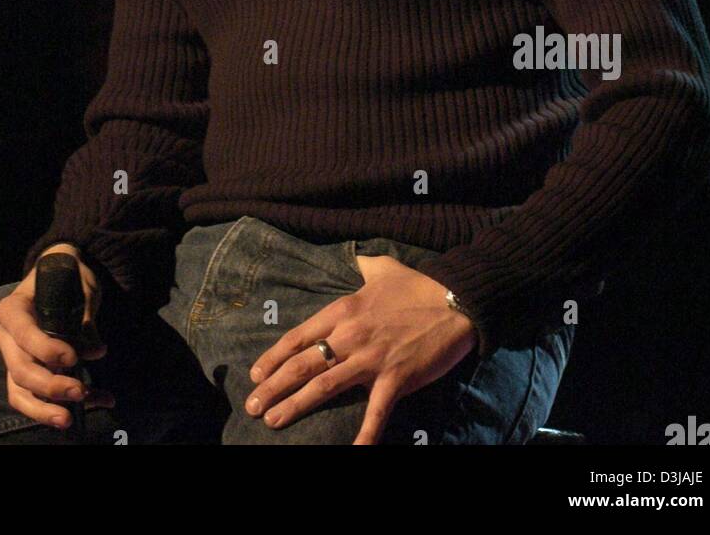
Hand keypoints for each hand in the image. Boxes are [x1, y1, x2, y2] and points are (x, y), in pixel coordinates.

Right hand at [0, 244, 116, 428]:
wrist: (63, 275)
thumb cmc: (67, 277)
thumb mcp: (80, 289)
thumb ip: (84, 321)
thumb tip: (96, 350)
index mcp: (13, 309)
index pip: (23, 334)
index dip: (46, 349)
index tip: (72, 358)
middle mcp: (7, 336)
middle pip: (20, 370)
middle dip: (50, 386)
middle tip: (80, 391)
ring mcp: (14, 358)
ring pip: (19, 392)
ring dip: (44, 409)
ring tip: (69, 419)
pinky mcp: (27, 374)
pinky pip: (34, 398)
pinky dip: (61, 405)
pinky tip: (98, 401)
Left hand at [243, 253, 477, 444]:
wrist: (456, 300)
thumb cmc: (418, 285)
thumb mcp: (381, 267)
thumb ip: (362, 265)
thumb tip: (354, 256)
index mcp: (343, 310)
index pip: (299, 337)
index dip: (273, 358)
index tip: (256, 375)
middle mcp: (350, 335)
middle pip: (303, 364)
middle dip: (274, 387)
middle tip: (253, 407)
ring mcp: (371, 359)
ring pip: (324, 386)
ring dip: (296, 405)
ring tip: (273, 421)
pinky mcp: (395, 378)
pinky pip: (375, 412)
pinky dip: (364, 435)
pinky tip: (353, 454)